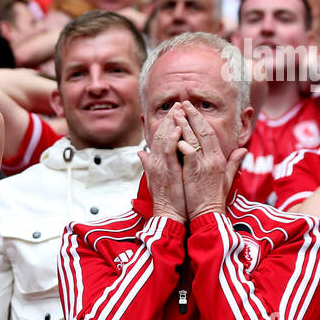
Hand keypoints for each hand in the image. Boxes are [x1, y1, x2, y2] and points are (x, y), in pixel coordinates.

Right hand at [137, 108, 188, 222]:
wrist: (168, 215)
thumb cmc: (167, 199)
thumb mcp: (156, 178)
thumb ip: (148, 163)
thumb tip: (140, 153)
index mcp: (155, 162)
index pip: (159, 137)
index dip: (166, 123)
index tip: (174, 111)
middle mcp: (156, 162)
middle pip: (161, 134)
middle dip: (169, 118)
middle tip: (178, 104)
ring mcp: (161, 166)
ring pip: (164, 139)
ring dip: (171, 123)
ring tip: (178, 110)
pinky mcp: (168, 172)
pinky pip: (169, 152)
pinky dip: (173, 139)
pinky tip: (179, 128)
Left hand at [174, 103, 246, 219]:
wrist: (208, 215)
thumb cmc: (213, 197)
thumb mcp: (226, 178)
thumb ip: (233, 163)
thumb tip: (243, 151)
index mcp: (218, 159)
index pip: (210, 133)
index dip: (200, 119)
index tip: (191, 109)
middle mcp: (213, 159)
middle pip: (202, 131)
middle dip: (192, 116)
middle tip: (182, 104)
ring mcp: (204, 165)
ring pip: (194, 139)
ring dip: (184, 125)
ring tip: (175, 113)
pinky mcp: (194, 173)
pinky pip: (189, 154)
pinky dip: (183, 144)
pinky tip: (176, 136)